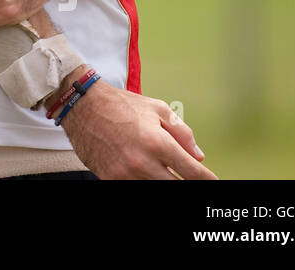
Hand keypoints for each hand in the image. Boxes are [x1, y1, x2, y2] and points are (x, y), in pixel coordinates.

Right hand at [60, 81, 216, 179]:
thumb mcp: (157, 108)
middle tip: (185, 176)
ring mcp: (125, 173)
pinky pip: (135, 187)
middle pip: (176, 186)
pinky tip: (145, 172)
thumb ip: (182, 132)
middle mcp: (143, 161)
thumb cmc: (120, 105)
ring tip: (161, 170)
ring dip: (163, 181)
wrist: (82, 106)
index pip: (193, 172)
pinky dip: (142, 181)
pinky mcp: (110, 179)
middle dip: (185, 183)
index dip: (207, 179)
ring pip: (156, 189)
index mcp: (157, 142)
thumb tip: (198, 156)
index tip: (212, 181)